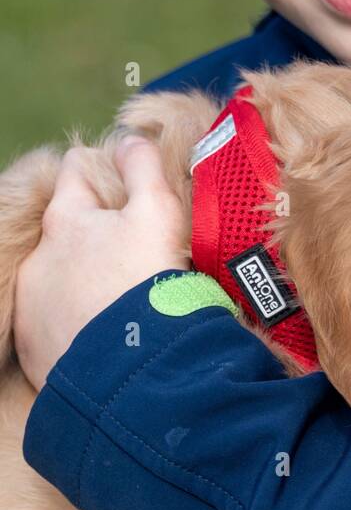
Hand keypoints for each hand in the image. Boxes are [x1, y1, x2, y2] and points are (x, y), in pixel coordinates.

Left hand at [14, 135, 189, 391]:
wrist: (134, 370)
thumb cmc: (148, 279)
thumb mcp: (158, 211)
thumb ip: (143, 166)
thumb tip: (128, 139)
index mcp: (67, 219)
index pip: (74, 172)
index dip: (100, 169)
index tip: (121, 179)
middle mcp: (39, 259)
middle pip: (64, 230)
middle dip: (90, 233)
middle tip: (129, 247)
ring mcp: (33, 307)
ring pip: (56, 278)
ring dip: (81, 280)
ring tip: (118, 298)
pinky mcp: (36, 349)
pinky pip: (54, 325)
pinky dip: (75, 322)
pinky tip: (104, 332)